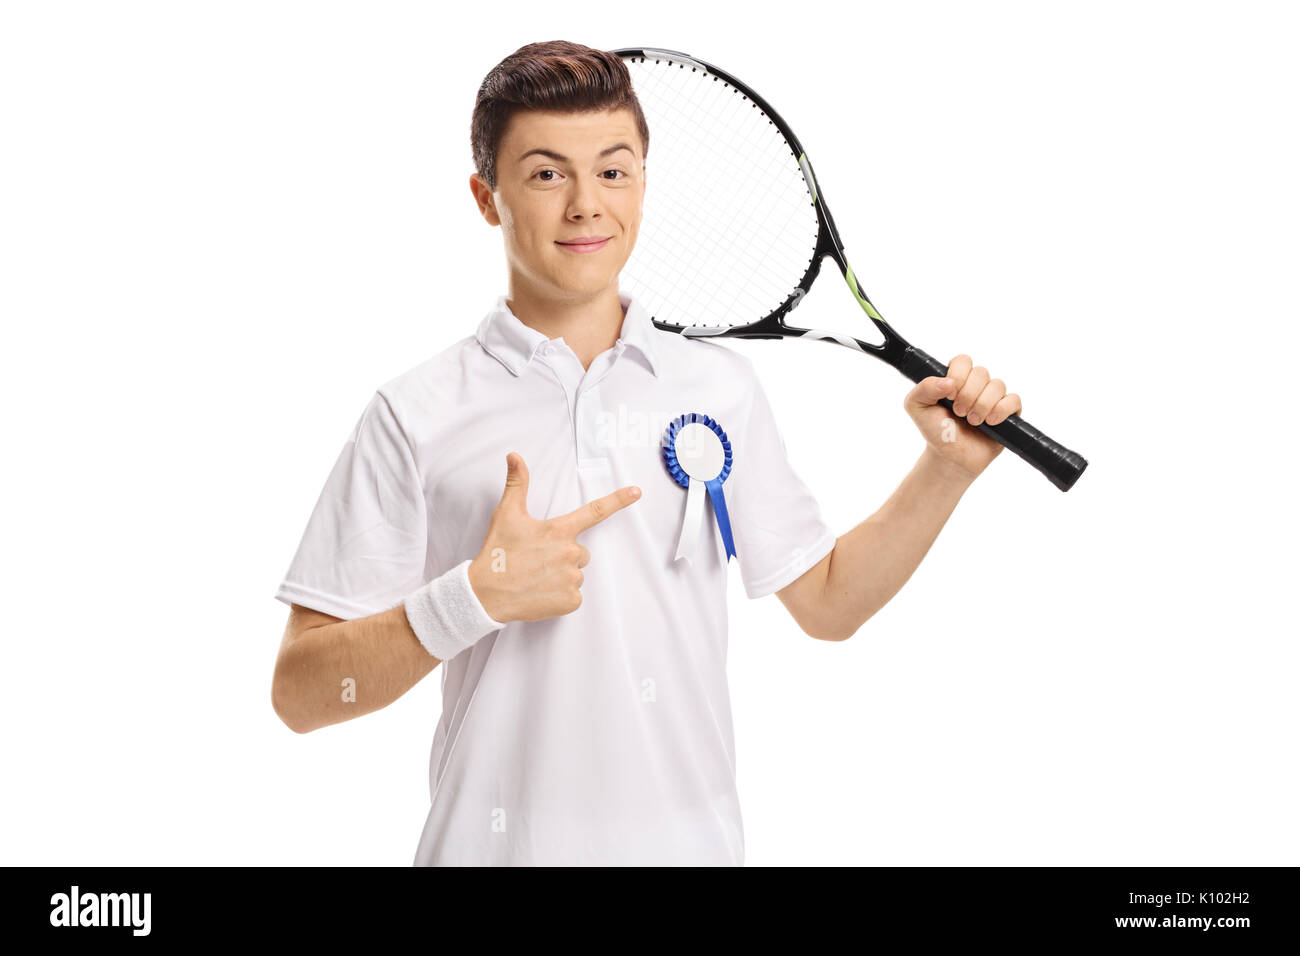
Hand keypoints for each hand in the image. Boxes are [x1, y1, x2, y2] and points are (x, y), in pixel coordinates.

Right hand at [467, 452, 641, 622]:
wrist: (486, 594)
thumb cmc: (497, 553)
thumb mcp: (507, 515)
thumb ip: (516, 484)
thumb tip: (515, 456)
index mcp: (559, 530)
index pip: (595, 511)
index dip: (618, 500)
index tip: (637, 492)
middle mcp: (571, 553)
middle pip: (581, 551)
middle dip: (565, 555)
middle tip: (539, 559)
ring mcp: (572, 578)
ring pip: (576, 574)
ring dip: (562, 575)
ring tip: (536, 577)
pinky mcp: (570, 601)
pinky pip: (574, 596)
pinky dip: (560, 596)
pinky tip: (541, 593)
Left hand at [903, 353, 1022, 480]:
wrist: (950, 457)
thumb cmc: (935, 430)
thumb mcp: (917, 407)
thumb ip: (924, 388)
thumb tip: (948, 381)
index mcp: (955, 378)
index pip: (963, 361)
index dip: (958, 376)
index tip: (949, 396)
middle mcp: (975, 384)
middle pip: (981, 372)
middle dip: (968, 395)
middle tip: (959, 413)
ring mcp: (992, 397)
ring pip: (998, 385)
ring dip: (982, 405)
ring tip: (972, 421)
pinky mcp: (1007, 412)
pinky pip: (1014, 400)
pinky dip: (1001, 410)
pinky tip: (990, 422)